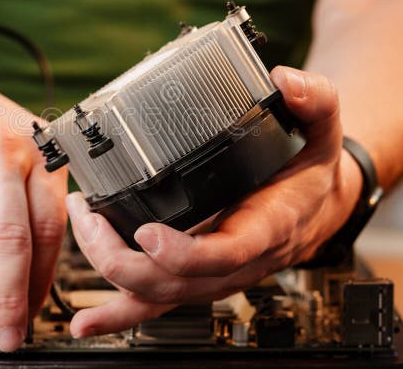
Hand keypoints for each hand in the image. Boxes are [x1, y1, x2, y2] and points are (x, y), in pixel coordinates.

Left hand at [65, 66, 361, 336]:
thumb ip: (314, 98)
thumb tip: (287, 81)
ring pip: (159, 295)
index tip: (146, 233)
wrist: (318, 202)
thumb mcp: (323, 126)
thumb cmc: (311, 168)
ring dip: (112, 270)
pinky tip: (87, 322)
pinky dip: (119, 315)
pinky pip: (157, 302)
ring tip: (80, 229)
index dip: (184, 252)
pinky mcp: (197, 275)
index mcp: (268, 227)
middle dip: (123, 258)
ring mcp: (214, 274)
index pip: (225, 254)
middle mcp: (238, 261)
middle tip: (90, 215)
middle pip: (176, 283)